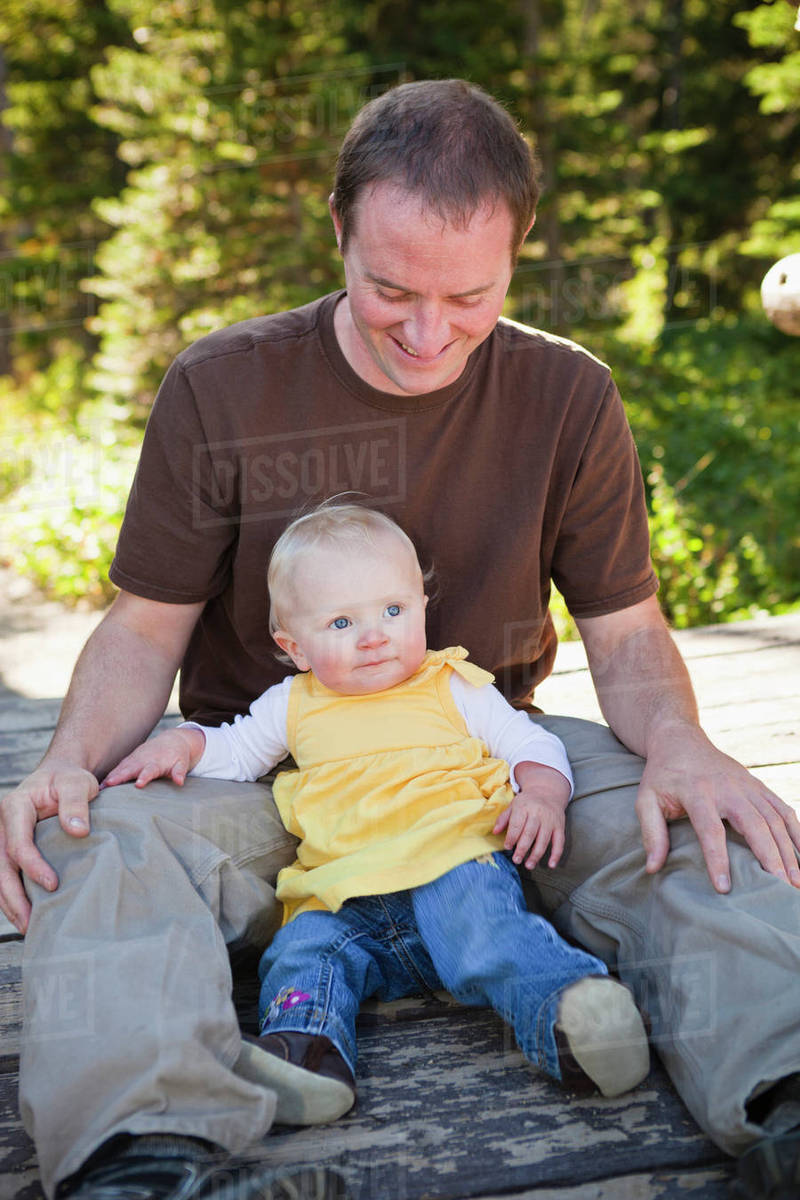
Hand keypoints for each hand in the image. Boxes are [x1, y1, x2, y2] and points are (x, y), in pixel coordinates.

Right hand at [0, 760, 98, 933]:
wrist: (60, 778)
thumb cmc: (70, 780)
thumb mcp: (78, 783)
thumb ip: (76, 803)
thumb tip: (77, 831)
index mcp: (15, 807)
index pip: (18, 844)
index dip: (32, 866)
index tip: (52, 885)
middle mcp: (3, 825)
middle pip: (0, 867)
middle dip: (13, 897)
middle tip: (31, 922)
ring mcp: (3, 839)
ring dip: (9, 904)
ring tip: (28, 928)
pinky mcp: (9, 850)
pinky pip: (5, 877)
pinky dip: (12, 898)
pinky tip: (25, 916)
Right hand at [101, 727, 204, 789]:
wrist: (172, 740)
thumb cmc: (178, 756)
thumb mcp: (182, 763)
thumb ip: (180, 772)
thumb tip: (180, 782)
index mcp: (157, 762)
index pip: (150, 770)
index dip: (144, 777)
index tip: (138, 784)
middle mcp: (143, 759)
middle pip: (130, 768)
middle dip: (120, 776)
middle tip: (108, 784)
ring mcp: (135, 758)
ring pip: (121, 768)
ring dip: (111, 776)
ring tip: (100, 787)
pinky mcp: (130, 759)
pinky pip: (118, 767)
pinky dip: (110, 775)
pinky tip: (101, 785)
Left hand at [492, 763, 570, 869]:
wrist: (547, 792)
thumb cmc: (527, 802)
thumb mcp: (513, 805)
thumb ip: (503, 819)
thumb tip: (495, 832)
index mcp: (524, 807)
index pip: (517, 825)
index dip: (511, 837)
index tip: (507, 847)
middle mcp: (538, 813)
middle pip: (530, 833)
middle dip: (522, 848)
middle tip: (516, 860)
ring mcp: (550, 821)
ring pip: (543, 840)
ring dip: (536, 854)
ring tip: (529, 865)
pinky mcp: (560, 826)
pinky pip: (559, 842)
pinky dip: (556, 854)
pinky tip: (551, 865)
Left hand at [636, 721, 799, 893]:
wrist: (680, 740)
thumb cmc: (662, 776)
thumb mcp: (646, 799)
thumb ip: (651, 832)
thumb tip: (652, 868)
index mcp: (697, 792)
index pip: (710, 830)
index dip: (717, 859)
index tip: (724, 889)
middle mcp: (727, 788)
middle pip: (754, 824)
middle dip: (770, 857)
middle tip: (779, 888)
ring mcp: (747, 785)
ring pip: (774, 818)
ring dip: (788, 850)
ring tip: (796, 881)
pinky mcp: (758, 785)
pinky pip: (782, 808)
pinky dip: (796, 831)